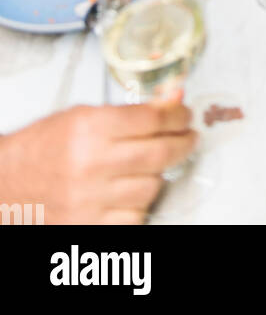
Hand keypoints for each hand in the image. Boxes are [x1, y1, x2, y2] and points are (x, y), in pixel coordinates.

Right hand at [0, 101, 195, 224]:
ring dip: (160, 173)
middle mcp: (92, 163)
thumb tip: (171, 100)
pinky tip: (135, 190)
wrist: (8, 185)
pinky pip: (136, 216)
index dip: (177, 113)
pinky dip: (141, 203)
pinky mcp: (91, 225)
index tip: (184, 114)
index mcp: (89, 128)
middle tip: (188, 136)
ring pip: (153, 186)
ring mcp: (92, 199)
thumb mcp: (82, 115)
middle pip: (160, 151)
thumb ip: (128, 111)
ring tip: (154, 164)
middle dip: (184, 141)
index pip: (152, 118)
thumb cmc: (41, 148)